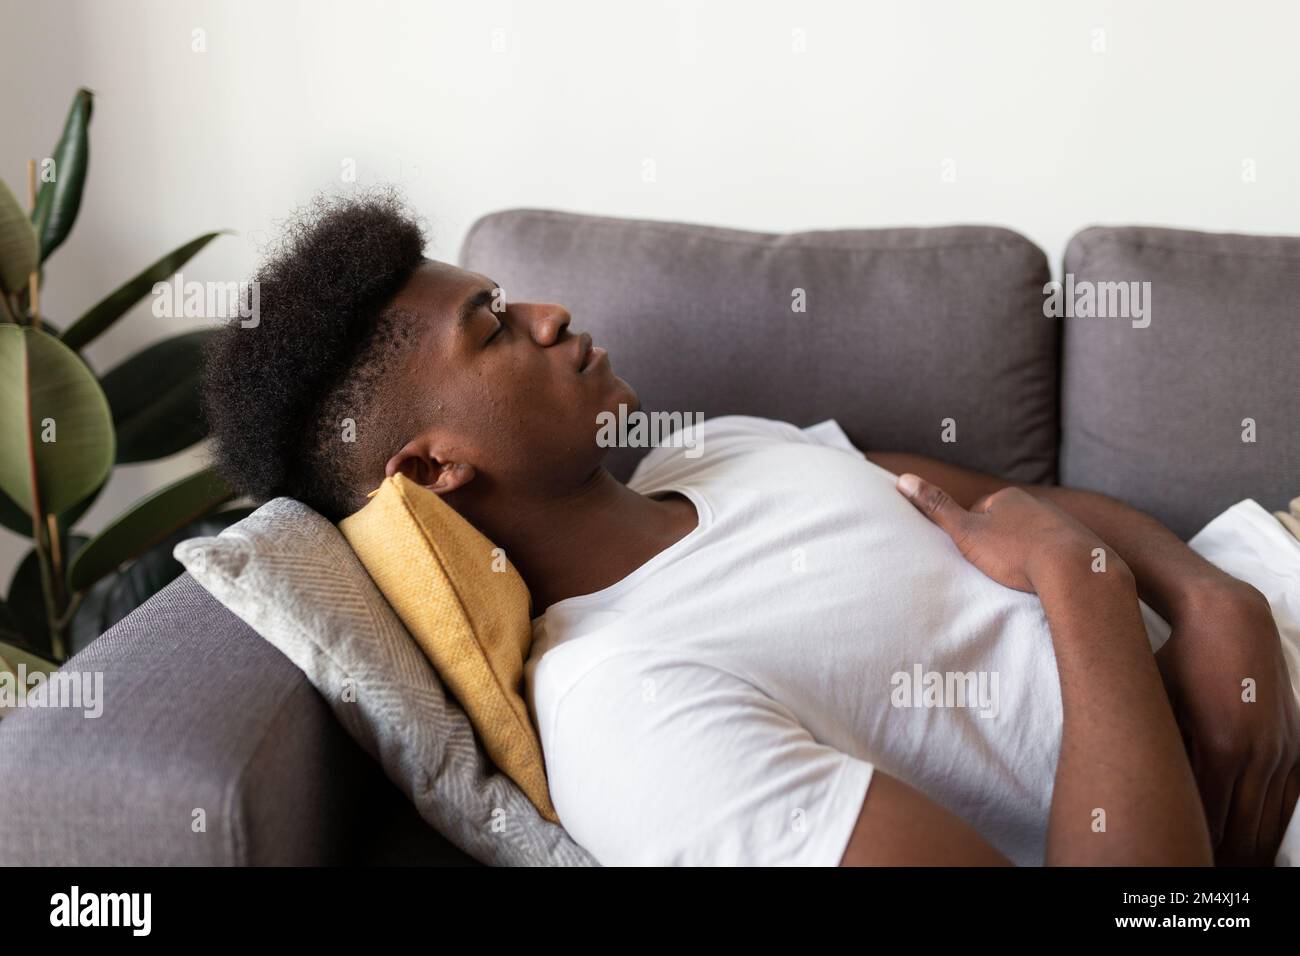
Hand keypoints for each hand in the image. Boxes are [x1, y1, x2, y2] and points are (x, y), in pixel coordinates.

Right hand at [895, 473, 1119, 592]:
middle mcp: (1037, 505)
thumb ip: (936, 507)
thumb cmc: (1014, 551)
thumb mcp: (966, 531)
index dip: (972, 533)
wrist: (1073, 569)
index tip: (971, 554)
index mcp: (1008, 498)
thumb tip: (903, 479)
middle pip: (1010, 523)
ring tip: (1020, 576)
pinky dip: (1050, 563)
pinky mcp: (1081, 545)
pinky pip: (1058, 552)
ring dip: (1026, 552)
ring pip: (1035, 537)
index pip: (981, 511)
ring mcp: (1062, 524)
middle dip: (1001, 541)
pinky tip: (1046, 579)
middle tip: (994, 567)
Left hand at [1156, 581, 1299, 864]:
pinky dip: (1272, 828)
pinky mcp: (1294, 743)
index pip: (1210, 819)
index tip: (1175, 865)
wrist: (1228, 620)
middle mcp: (1260, 753)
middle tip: (1197, 876)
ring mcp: (1282, 749)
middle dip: (1223, 860)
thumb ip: (1156, 747)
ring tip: (1224, 870)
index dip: (1195, 848)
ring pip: (1270, 821)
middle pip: (1245, 831)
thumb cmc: (1177, 660)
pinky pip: (1289, 800)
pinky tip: (1255, 847)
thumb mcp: (1155, 701)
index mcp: (1221, 746)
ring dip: (1249, 851)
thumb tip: (1149, 798)